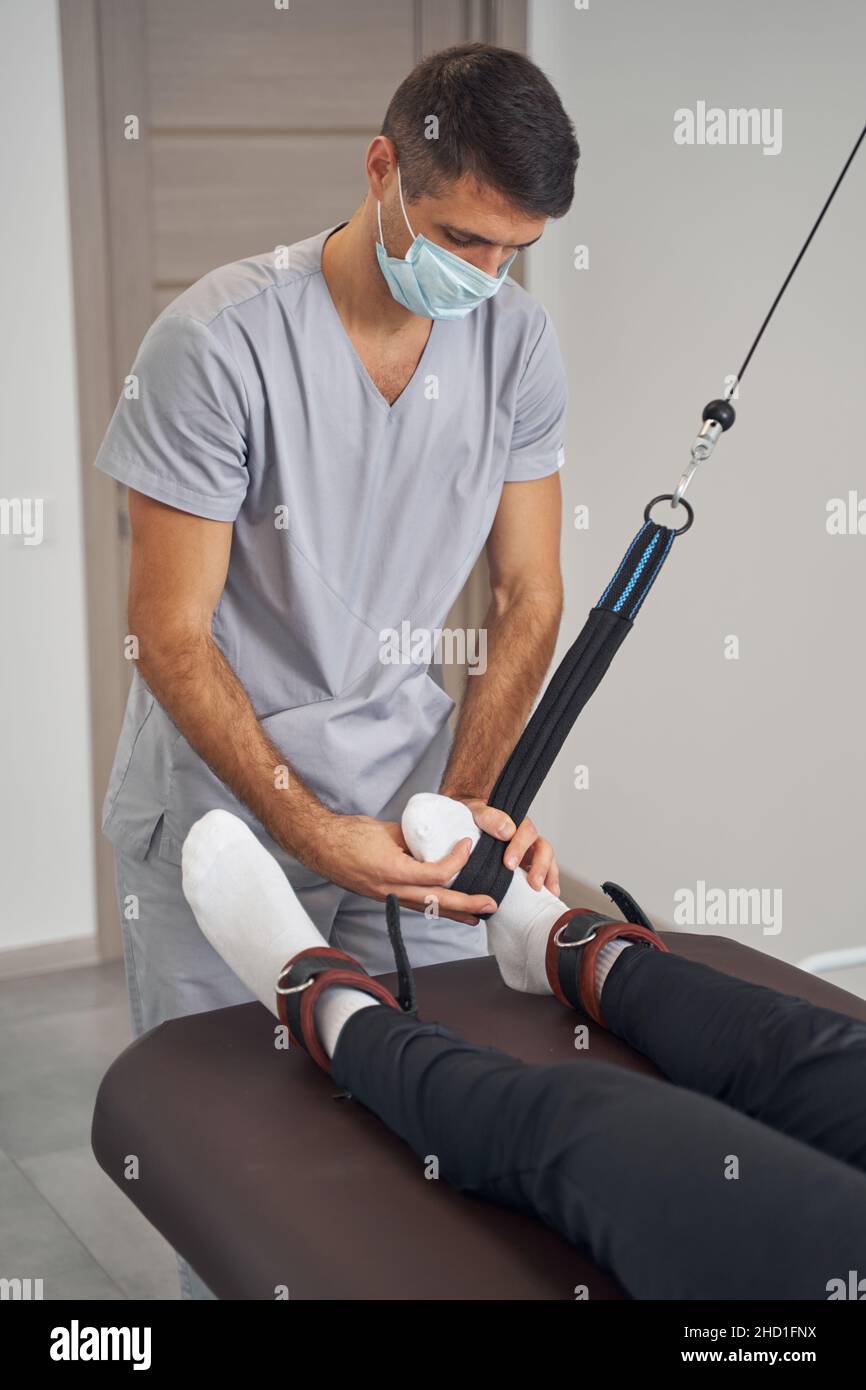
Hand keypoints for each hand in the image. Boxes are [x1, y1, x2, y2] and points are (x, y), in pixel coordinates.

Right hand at [304, 813, 498, 924]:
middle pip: (436, 902)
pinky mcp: (384, 898)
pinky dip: (434, 908)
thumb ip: (413, 839)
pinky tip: (448, 910)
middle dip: (466, 905)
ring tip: (477, 916)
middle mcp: (390, 889)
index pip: (434, 874)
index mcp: (391, 869)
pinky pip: (414, 906)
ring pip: (427, 910)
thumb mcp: (386, 830)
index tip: (466, 845)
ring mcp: (386, 897)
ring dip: (454, 913)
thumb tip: (435, 842)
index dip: (456, 861)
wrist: (320, 846)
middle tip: (489, 904)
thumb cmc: (349, 834)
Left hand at [446, 796, 560, 895]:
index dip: (520, 847)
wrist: (464, 824)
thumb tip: (508, 830)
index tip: (509, 864)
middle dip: (539, 866)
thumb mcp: (475, 811)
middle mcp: (525, 836)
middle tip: (532, 883)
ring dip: (547, 875)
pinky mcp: (526, 864)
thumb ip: (489, 817)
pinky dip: (549, 881)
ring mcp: (527, 850)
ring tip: (543, 891)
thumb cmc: (471, 818)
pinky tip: (551, 894)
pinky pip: (543, 871)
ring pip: (546, 859)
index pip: (526, 831)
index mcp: (515, 821)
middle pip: (542, 847)